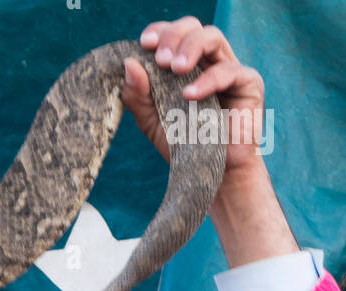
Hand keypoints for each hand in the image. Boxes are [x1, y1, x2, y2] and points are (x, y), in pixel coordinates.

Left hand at [121, 18, 264, 178]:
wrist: (213, 175)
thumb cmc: (185, 146)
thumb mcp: (153, 122)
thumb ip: (139, 97)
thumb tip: (129, 65)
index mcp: (187, 65)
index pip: (173, 35)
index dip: (160, 32)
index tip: (144, 43)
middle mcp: (208, 61)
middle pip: (193, 27)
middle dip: (173, 36)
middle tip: (159, 58)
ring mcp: (230, 68)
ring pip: (212, 37)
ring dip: (190, 47)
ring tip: (173, 67)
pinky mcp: (249, 83)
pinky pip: (229, 70)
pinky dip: (207, 80)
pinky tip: (189, 95)